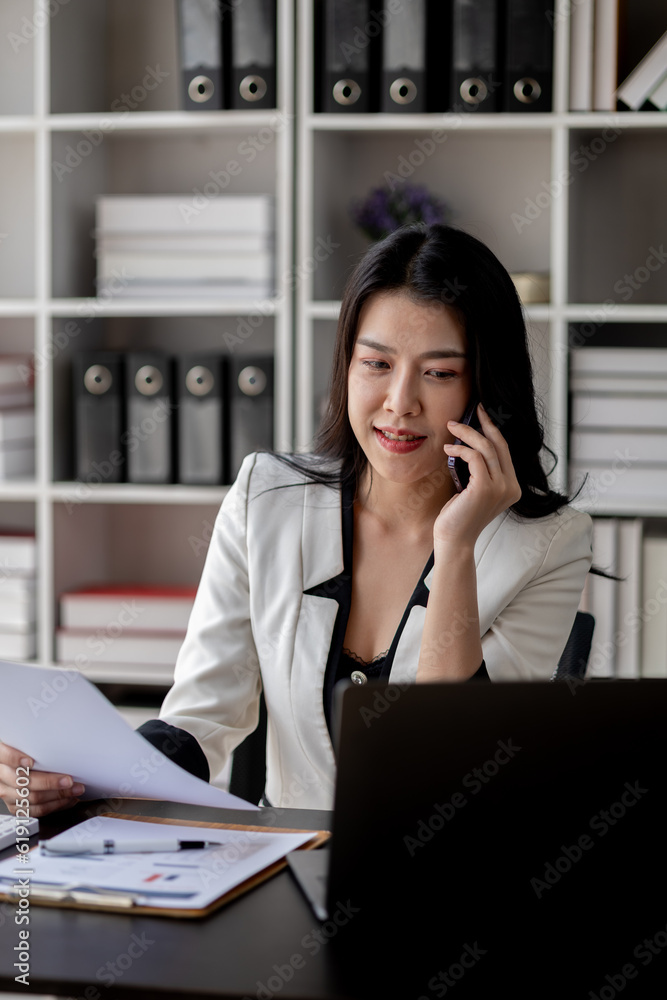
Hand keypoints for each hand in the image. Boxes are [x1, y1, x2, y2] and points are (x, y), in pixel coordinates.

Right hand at [0, 741, 84, 817]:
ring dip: (58, 795)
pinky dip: (55, 806)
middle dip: (50, 782)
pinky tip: (67, 799)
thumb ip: (33, 740)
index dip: (16, 759)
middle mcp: (1, 776)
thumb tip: (57, 732)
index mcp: (1, 756)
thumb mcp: (24, 742)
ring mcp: (7, 792)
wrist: (15, 765)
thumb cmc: (25, 750)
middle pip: (24, 782)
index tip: (31, 761)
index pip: (5, 757)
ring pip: (32, 798)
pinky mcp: (15, 806)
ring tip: (75, 790)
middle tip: (69, 780)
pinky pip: (35, 810)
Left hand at [438, 403, 521, 548]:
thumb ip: (481, 472)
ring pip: (486, 448)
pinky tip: (448, 448)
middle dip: (485, 424)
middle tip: (472, 409)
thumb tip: (472, 444)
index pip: (504, 451)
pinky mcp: (485, 488)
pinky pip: (474, 457)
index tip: (482, 415)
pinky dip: (460, 449)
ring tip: (450, 427)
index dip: (494, 430)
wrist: (453, 540)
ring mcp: (500, 488)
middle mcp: (511, 487)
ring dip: (467, 433)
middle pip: (499, 445)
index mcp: (511, 487)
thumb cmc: (459, 516)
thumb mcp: (474, 490)